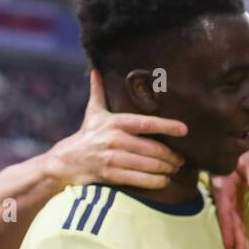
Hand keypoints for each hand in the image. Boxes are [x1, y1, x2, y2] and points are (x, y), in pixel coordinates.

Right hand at [47, 70, 186, 188]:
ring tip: (176, 169)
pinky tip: (164, 181)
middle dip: (171, 156)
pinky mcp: (110, 175)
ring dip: (166, 169)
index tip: (184, 129)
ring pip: (148, 165)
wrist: (64, 162)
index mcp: (114, 122)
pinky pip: (139, 180)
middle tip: (183, 159)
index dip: (167, 126)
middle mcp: (114, 139)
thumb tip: (96, 67)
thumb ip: (98, 91)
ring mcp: (112, 159)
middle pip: (152, 148)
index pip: (146, 123)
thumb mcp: (93, 112)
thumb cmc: (86, 135)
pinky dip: (155, 181)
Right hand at [212, 151, 248, 248]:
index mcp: (222, 187)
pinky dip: (242, 239)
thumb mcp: (247, 161)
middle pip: (230, 225)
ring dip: (240, 247)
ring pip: (235, 228)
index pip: (224, 211)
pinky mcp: (235, 207)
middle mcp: (223, 199)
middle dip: (236, 245)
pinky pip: (238, 225)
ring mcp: (229, 205)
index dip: (226, 229)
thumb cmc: (238, 153)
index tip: (228, 246)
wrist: (231, 149)